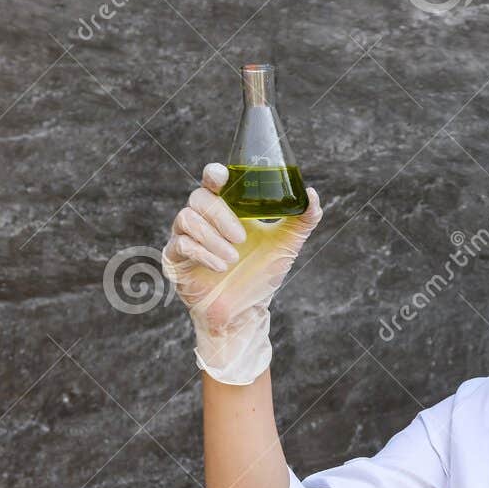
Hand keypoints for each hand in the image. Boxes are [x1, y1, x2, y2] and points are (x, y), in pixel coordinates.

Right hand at [160, 162, 322, 384]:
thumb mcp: (287, 244)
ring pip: (186, 218)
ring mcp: (187, 237)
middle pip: (199, 198)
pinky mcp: (176, 259)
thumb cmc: (262, 275)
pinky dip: (202, 253)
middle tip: (241, 237)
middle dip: (220, 215)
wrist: (246, 313)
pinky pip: (180, 244)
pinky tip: (220, 266)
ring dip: (212, 238)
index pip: (214, 181)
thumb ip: (303, 219)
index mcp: (228, 209)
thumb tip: (313, 194)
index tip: (221, 177)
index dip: (214, 174)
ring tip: (232, 259)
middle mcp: (205, 220)